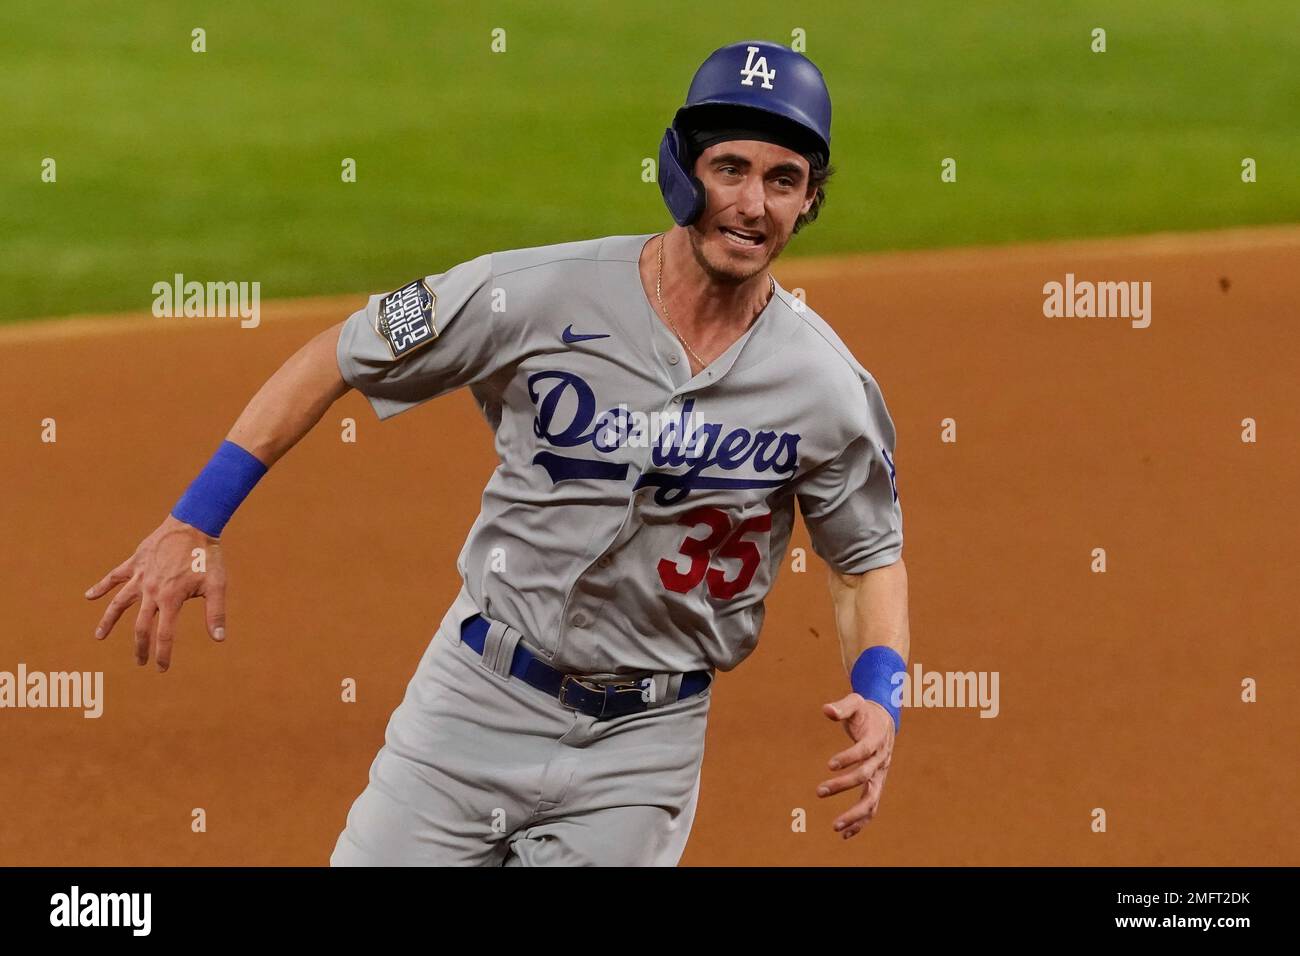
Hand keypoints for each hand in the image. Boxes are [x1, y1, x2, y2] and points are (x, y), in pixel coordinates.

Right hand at [85, 515, 227, 671]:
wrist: (194, 525)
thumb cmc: (207, 557)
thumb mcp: (217, 585)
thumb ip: (216, 613)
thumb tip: (219, 639)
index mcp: (171, 599)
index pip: (164, 634)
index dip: (162, 653)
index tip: (160, 668)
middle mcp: (151, 590)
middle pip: (140, 625)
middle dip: (140, 646)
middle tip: (140, 661)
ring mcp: (140, 576)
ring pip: (119, 603)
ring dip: (108, 621)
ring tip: (98, 637)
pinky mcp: (135, 562)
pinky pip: (115, 576)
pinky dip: (101, 586)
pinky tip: (89, 595)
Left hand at [817, 693, 894, 838]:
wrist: (885, 722)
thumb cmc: (865, 712)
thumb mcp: (855, 703)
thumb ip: (842, 707)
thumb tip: (826, 710)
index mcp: (876, 739)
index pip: (863, 751)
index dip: (848, 757)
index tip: (829, 764)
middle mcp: (881, 760)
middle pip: (865, 776)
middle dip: (842, 785)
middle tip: (818, 792)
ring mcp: (880, 775)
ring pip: (871, 799)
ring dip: (855, 814)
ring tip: (835, 827)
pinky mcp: (876, 784)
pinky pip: (871, 807)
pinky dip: (860, 822)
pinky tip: (845, 834)